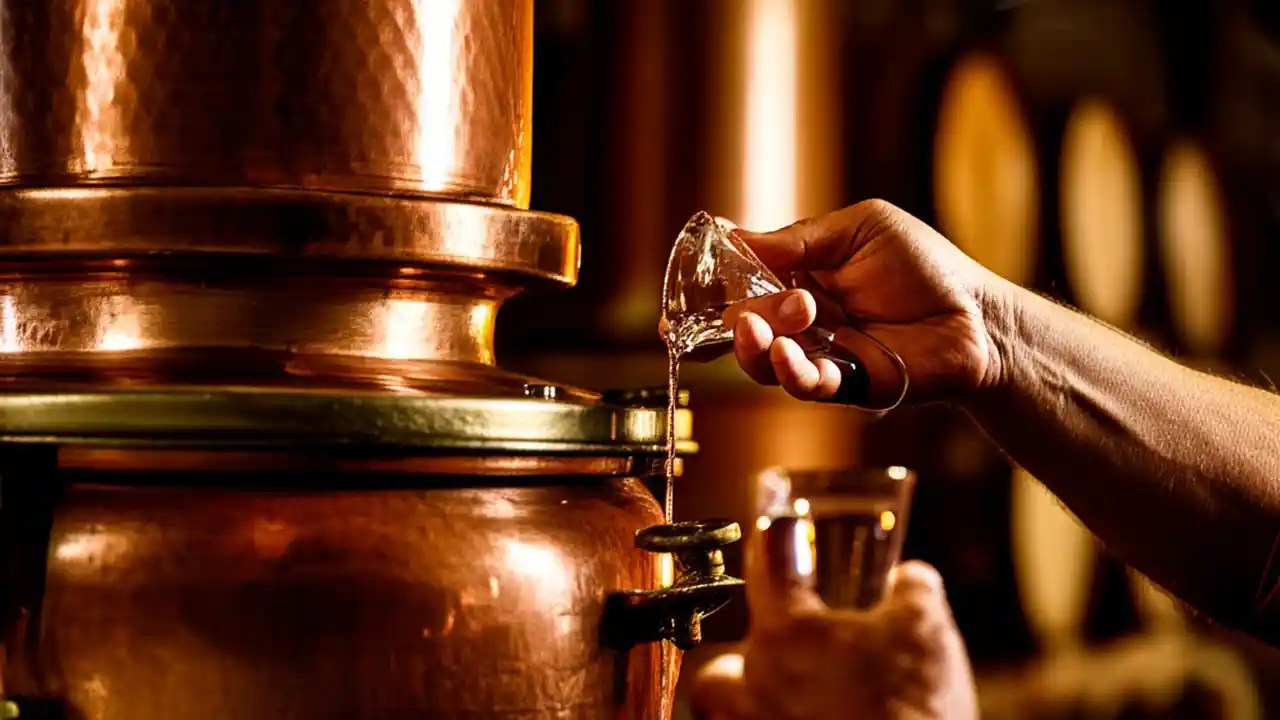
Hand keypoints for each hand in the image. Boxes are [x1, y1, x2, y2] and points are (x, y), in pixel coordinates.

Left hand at [690, 532, 977, 719]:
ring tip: (768, 703)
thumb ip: (913, 591)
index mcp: (788, 634)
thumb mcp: (927, 630)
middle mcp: (758, 682)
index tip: (773, 527)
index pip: (767, 565)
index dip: (772, 540)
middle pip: (721, 665)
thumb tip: (909, 577)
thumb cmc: (912, 704)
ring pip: (720, 710)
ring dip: (735, 704)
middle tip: (779, 656)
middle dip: (745, 661)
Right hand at [726, 200, 1004, 404]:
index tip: (713, 286)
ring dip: (754, 346)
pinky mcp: (842, 386)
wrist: (976, 317)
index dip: (726, 286)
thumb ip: (800, 238)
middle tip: (790, 305)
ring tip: (760, 331)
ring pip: (763, 361)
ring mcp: (820, 353)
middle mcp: (804, 318)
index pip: (747, 281)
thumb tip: (735, 237)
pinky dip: (788, 372)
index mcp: (804, 274)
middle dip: (754, 313)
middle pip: (746, 324)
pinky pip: (802, 385)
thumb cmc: (926, 266)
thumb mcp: (861, 228)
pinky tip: (788, 356)